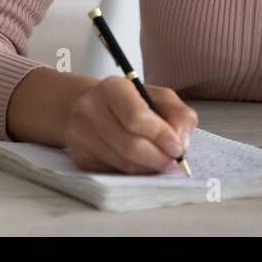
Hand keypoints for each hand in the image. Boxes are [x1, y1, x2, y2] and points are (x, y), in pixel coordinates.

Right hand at [63, 76, 198, 174]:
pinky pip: (113, 172)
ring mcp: (80, 135)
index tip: (178, 148)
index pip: (136, 117)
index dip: (161, 136)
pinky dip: (134, 173)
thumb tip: (181, 144)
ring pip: (122, 163)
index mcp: (112, 88)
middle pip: (129, 146)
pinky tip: (143, 164)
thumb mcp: (159, 97)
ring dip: (148, 168)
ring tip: (162, 164)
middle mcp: (90, 110)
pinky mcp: (80, 157)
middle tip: (174, 163)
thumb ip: (178, 114)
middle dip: (158, 158)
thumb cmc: (131, 101)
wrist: (89, 107)